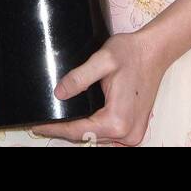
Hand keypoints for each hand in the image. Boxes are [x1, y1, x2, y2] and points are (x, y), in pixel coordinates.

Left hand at [30, 30, 168, 144]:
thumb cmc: (131, 54)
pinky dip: (93, 130)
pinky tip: (80, 121)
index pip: (78, 131)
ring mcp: (133, 134)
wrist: (154, 52)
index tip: (36, 126)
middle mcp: (127, 133)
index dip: (55, 129)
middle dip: (64, 131)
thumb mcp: (102, 60)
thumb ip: (79, 78)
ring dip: (78, 132)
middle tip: (43, 124)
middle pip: (87, 138)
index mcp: (117, 120)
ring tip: (57, 123)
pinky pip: (108, 136)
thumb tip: (59, 93)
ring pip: (97, 138)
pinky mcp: (134, 130)